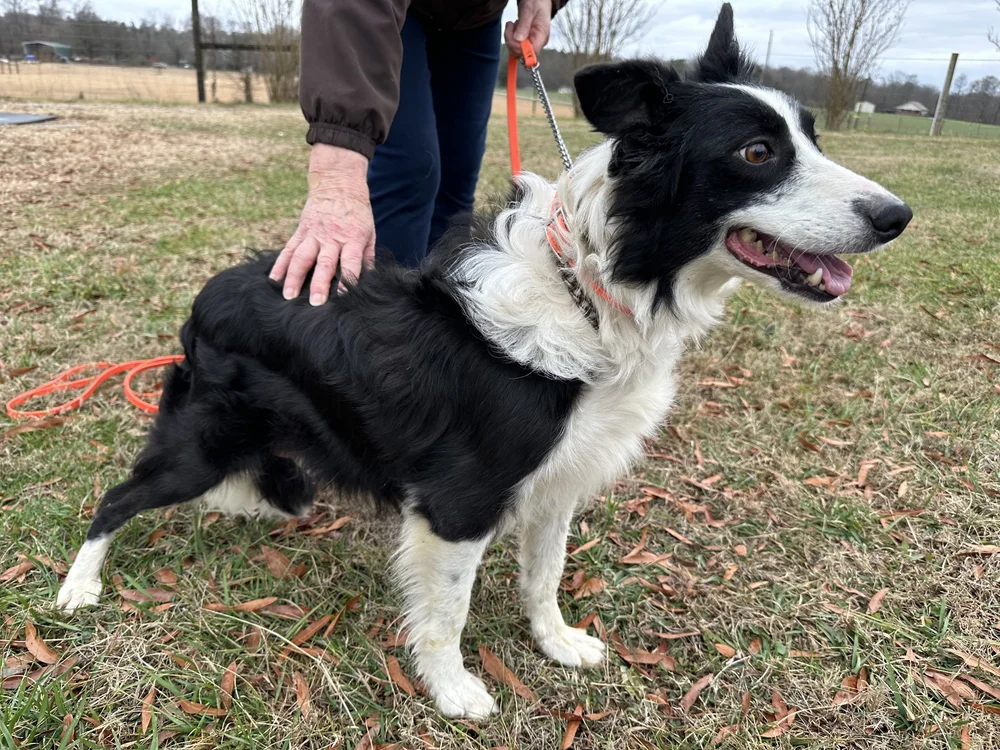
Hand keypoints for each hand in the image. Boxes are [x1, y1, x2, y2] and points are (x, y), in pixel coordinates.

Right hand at [270, 144, 374, 304]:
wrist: (338, 183)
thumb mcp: (369, 232)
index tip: (341, 296)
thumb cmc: (357, 213)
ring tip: (288, 295)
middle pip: (324, 263)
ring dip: (294, 277)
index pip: (350, 262)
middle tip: (314, 303)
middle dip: (318, 283)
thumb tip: (368, 283)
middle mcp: (331, 237)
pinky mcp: (300, 231)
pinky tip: (274, 279)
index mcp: (352, 238)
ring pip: (301, 257)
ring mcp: (313, 234)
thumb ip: (367, 257)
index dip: (347, 279)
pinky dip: (280, 265)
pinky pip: (288, 249)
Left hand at [505, 0, 552, 57]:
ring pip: (516, 50)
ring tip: (512, 24)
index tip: (513, 36)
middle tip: (510, 25)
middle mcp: (537, 42)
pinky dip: (510, 37)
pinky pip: (515, 45)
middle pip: (521, 53)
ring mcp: (532, 43)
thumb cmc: (536, 3)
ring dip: (509, 37)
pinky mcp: (526, 42)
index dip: (519, 48)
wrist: (538, 0)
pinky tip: (513, 28)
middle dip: (511, 40)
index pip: (531, 52)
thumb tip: (518, 40)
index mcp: (542, 36)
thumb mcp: (529, 11)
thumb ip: (524, 25)